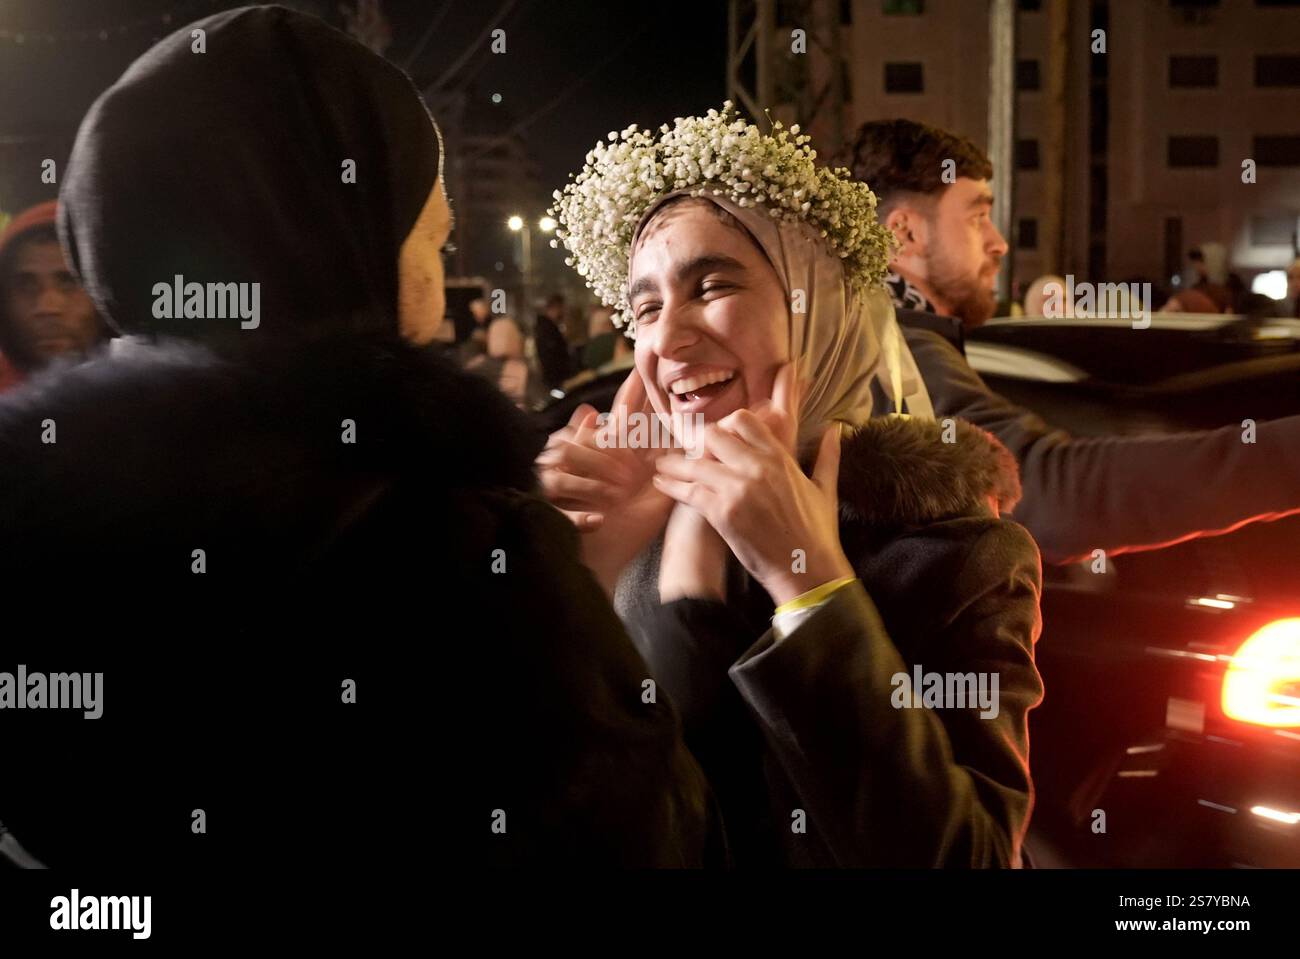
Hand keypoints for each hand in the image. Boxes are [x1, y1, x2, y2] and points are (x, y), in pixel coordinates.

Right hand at [535, 369, 673, 592]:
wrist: (604, 568)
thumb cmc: (626, 529)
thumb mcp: (652, 496)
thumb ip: (663, 463)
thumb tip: (680, 431)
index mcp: (604, 454)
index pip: (616, 420)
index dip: (627, 397)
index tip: (641, 373)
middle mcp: (574, 462)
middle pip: (582, 439)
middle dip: (605, 458)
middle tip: (626, 479)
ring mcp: (554, 486)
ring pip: (564, 465)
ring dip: (593, 485)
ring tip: (614, 500)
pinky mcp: (545, 512)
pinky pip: (556, 504)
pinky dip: (580, 514)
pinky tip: (598, 521)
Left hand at [652, 365, 852, 605]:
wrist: (807, 568)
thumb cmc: (817, 532)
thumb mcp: (825, 488)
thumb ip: (827, 455)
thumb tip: (834, 429)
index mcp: (780, 457)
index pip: (744, 420)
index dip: (725, 425)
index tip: (716, 438)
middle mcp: (757, 467)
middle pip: (713, 435)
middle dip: (697, 441)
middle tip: (687, 451)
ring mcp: (739, 488)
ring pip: (696, 462)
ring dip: (675, 462)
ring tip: (662, 464)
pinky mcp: (724, 512)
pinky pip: (690, 491)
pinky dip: (673, 486)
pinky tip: (662, 483)